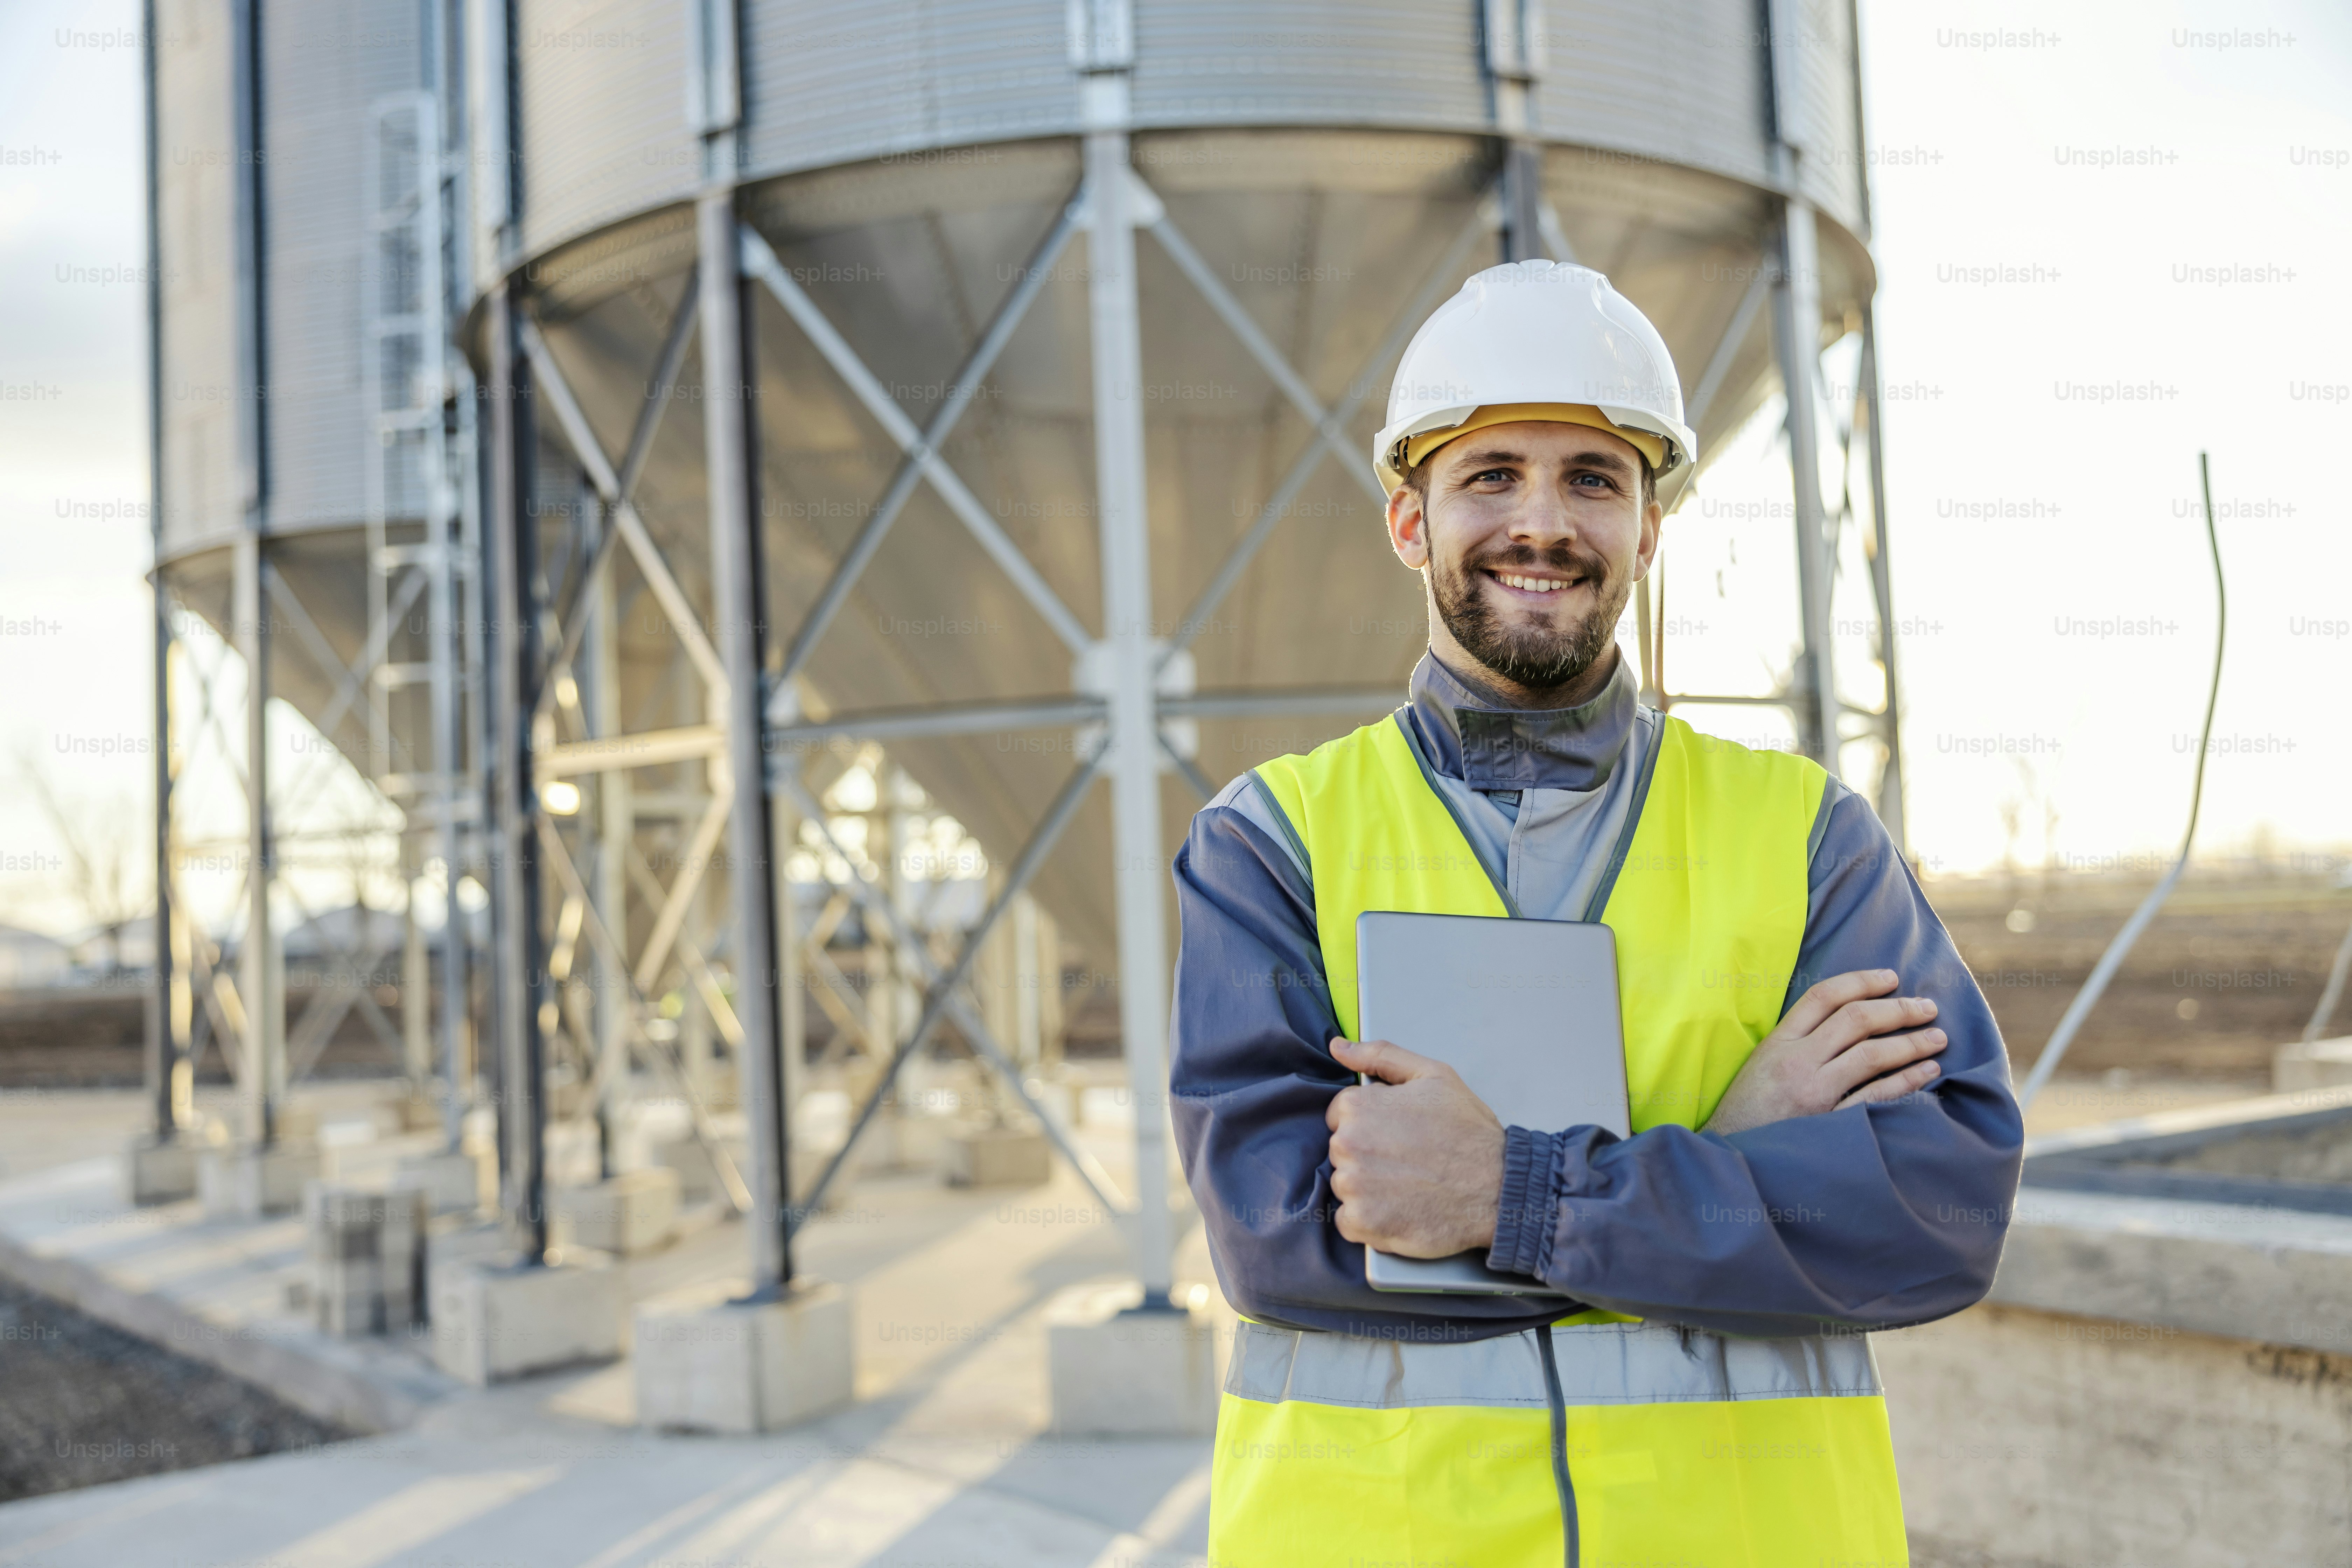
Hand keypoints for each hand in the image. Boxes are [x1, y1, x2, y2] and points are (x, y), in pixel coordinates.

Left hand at [1325, 1037, 1505, 1257]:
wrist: (1500, 1189)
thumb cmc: (1469, 1133)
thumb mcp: (1433, 1076)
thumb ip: (1380, 1056)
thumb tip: (1339, 1047)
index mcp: (1358, 1107)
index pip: (1341, 1115)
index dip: (1373, 1124)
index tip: (1400, 1135)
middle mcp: (1347, 1145)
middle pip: (1342, 1151)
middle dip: (1369, 1155)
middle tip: (1409, 1161)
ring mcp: (1353, 1187)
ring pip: (1345, 1186)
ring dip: (1369, 1189)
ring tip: (1409, 1186)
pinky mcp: (1363, 1223)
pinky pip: (1349, 1221)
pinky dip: (1370, 1220)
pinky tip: (1400, 1210)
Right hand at [1701, 969, 1946, 1136]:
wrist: (1731, 1158)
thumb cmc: (1749, 1109)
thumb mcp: (1763, 1063)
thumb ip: (1799, 1039)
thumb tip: (1852, 1017)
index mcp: (1778, 1042)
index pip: (1824, 996)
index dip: (1863, 981)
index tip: (1892, 978)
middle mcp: (1796, 1061)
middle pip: (1855, 1020)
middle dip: (1898, 1009)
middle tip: (1929, 1007)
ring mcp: (1813, 1093)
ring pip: (1871, 1055)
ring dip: (1911, 1043)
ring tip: (1939, 1037)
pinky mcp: (1829, 1124)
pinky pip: (1876, 1097)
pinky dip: (1907, 1081)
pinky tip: (1928, 1071)